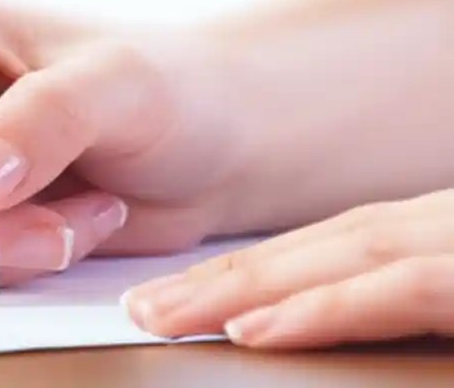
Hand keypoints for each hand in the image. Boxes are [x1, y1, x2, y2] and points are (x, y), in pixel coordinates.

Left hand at [122, 189, 453, 348]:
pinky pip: (405, 289)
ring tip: (165, 316)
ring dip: (247, 286)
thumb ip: (393, 309)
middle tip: (137, 307)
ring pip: (347, 257)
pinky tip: (254, 329)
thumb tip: (301, 326)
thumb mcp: (451, 317)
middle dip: (224, 278)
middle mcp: (448, 231)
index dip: (248, 272)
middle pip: (322, 247)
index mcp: (442, 238)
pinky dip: (325, 308)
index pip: (332, 250)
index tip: (172, 298)